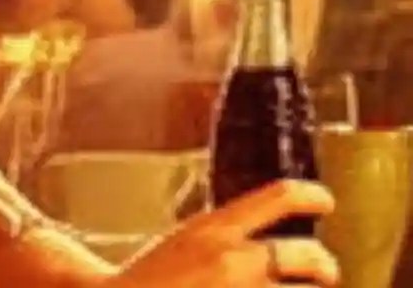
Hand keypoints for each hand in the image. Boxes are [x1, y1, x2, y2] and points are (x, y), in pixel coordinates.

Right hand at [109, 179, 337, 286]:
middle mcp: (232, 261)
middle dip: (326, 265)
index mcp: (213, 229)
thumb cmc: (148, 280)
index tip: (324, 201)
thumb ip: (223, 238)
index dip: (312, 196)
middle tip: (326, 271)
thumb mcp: (183, 242)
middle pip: (308, 255)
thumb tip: (264, 240)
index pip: (279, 196)